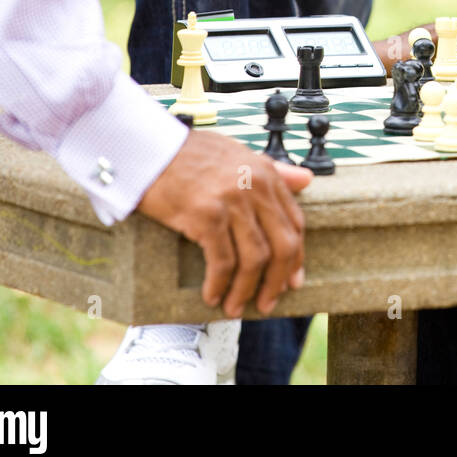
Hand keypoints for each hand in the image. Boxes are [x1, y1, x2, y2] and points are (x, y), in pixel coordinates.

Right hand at [136, 129, 311, 316]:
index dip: (295, 257)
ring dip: (246, 290)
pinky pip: (222, 261)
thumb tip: (307, 179)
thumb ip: (274, 169)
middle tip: (268, 302)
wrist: (150, 148)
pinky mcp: (207, 216)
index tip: (291, 280)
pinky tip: (212, 296)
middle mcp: (256, 188)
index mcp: (267, 174)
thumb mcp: (239, 154)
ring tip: (234, 307)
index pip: (295, 223)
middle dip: (277, 281)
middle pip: (282, 246)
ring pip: (255, 259)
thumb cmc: (189, 153)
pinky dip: (219, 284)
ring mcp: (233, 202)